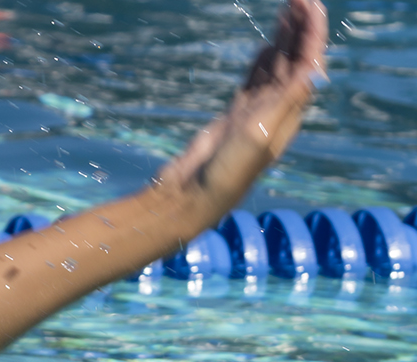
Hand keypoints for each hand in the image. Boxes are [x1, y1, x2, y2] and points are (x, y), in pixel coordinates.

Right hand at [155, 0, 327, 232]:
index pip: (308, 63)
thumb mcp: (259, 134)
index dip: (311, 33)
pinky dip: (263, 62)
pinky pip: (255, 81)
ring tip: (286, 13)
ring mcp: (255, 111)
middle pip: (295, 60)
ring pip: (276, 67)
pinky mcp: (234, 115)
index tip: (309, 5)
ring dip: (284, 40)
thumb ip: (286, 100)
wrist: (194, 194)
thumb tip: (314, 67)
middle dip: (299, 29)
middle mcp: (277, 109)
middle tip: (297, 0)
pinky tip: (267, 47)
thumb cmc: (228, 171)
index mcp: (289, 112)